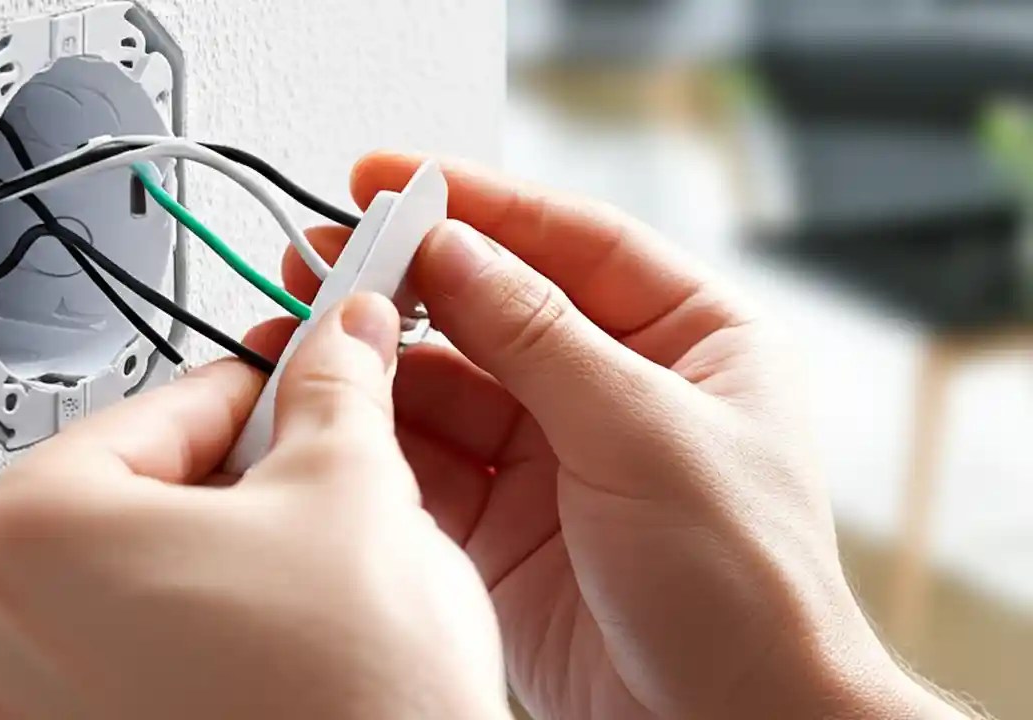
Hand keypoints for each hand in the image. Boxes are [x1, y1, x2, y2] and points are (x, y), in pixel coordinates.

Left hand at [0, 295, 510, 719]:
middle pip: (143, 489)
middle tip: (320, 461)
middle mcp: (0, 626)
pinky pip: (142, 645)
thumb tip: (341, 343)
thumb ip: (335, 387)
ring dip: (230, 545)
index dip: (258, 384)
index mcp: (27, 532)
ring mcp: (34, 703)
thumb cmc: (341, 696)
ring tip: (314, 558)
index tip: (302, 373)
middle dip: (243, 471)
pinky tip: (285, 627)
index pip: (160, 404)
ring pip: (146, 570)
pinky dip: (209, 618)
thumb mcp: (351, 485)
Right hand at [280, 154, 964, 719]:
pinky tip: (335, 410)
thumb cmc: (747, 588)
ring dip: (380, 359)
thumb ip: (539, 335)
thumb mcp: (646, 430)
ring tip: (307, 335)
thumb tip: (453, 251)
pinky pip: (426, 460)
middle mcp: (615, 389)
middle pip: (492, 307)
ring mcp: (554, 456)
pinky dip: (378, 435)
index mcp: (688, 340)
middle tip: (325, 256)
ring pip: (447, 384)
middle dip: (408, 280)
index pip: (570, 242)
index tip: (391, 179)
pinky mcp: (503, 523)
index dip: (478, 203)